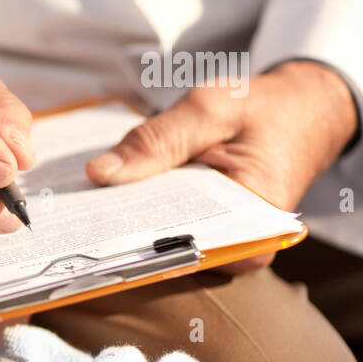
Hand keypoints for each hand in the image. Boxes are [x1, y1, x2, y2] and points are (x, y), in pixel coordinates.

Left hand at [86, 61, 358, 271]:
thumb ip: (157, 140)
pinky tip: (96, 203)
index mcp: (255, 225)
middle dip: (115, 236)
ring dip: (118, 228)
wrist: (298, 112)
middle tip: (63, 224)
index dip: (130, 242)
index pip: (182, 246)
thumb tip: (99, 173)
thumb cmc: (260, 108)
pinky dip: (132, 216)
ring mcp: (220, 247)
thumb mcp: (210, 109)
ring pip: (157, 246)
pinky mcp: (203, 234)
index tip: (82, 232)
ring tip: (71, 214)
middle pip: (164, 252)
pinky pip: (160, 231)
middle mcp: (239, 249)